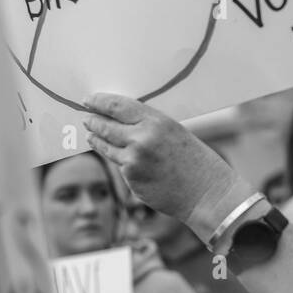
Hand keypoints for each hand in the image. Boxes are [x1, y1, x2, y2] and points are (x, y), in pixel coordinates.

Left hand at [82, 93, 248, 238]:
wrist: (206, 193)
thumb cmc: (196, 162)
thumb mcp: (175, 133)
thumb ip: (150, 126)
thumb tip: (123, 122)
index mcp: (157, 121)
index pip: (119, 106)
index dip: (100, 101)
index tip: (88, 99)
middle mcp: (142, 138)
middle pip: (106, 125)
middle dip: (93, 121)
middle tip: (86, 118)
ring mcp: (134, 159)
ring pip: (106, 146)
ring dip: (97, 139)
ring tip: (90, 135)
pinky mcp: (131, 178)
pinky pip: (119, 164)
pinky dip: (117, 159)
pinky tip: (116, 156)